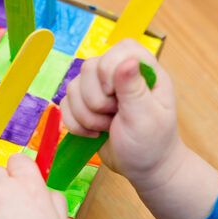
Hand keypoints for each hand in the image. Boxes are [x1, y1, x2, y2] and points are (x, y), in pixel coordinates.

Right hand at [61, 39, 179, 191]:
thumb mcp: (146, 118)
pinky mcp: (86, 107)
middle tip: (114, 117)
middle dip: (96, 101)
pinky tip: (93, 134)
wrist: (144, 169)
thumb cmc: (151, 144)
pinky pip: (65, 105)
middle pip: (89, 68)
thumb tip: (127, 61)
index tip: (114, 95)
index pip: (120, 49)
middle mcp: (120, 75)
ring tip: (106, 128)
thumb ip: (134, 89)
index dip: (109, 69)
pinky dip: (75, 124)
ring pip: (73, 88)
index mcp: (143, 71)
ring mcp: (100, 90)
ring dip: (85, 116)